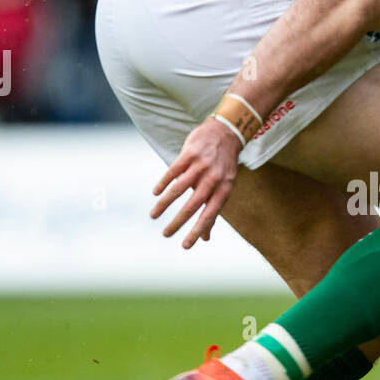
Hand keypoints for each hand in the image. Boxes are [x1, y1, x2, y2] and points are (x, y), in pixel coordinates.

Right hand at [151, 119, 240, 247]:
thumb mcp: (224, 187)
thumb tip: (206, 238)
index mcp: (223, 191)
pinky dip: (163, 183)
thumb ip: (213, 211)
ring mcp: (201, 166)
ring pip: (179, 189)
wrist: (226, 133)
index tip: (185, 246)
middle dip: (178, 222)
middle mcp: (213, 180)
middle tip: (165, 234)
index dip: (197, 231)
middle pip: (192, 205)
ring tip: (153, 215)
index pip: (209, 216)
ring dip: (165, 204)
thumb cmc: (224, 166)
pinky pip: (173, 171)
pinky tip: (155, 193)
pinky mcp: (190, 154)